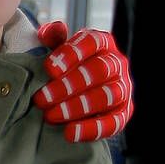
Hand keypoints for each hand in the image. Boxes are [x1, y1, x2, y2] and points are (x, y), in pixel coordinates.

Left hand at [33, 24, 132, 142]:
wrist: (73, 93)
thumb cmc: (62, 68)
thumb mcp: (55, 49)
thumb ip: (53, 37)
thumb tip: (54, 30)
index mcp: (102, 43)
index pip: (92, 41)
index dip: (71, 54)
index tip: (48, 69)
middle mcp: (117, 63)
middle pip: (99, 70)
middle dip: (68, 86)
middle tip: (41, 99)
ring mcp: (123, 87)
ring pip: (107, 96)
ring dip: (77, 107)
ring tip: (50, 116)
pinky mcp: (123, 112)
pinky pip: (114, 122)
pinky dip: (92, 129)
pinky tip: (69, 133)